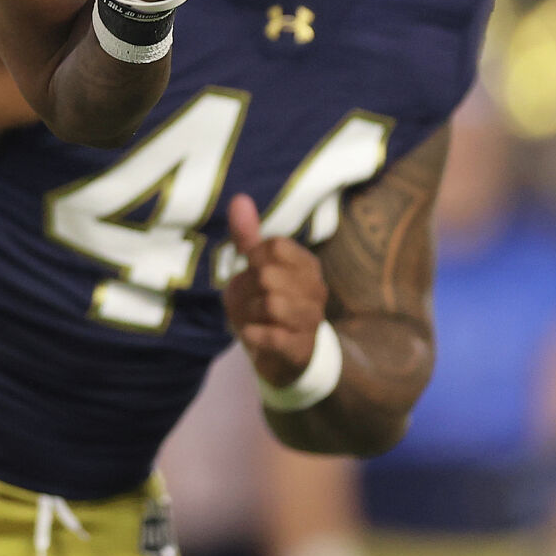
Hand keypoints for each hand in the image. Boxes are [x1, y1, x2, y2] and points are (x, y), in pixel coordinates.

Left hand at [222, 194, 328, 389]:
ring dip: (248, 313)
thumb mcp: (255, 268)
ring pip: (270, 304)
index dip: (254, 258)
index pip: (275, 246)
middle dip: (247, 289)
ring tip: (252, 318)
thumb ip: (247, 235)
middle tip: (249, 300)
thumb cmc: (267, 303)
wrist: (285, 357)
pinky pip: (271, 336)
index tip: (255, 272)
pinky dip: (254, 335)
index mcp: (307, 265)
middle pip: (267, 275)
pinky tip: (254, 335)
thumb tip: (239, 198)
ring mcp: (312, 320)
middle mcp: (316, 290)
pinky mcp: (301, 348)